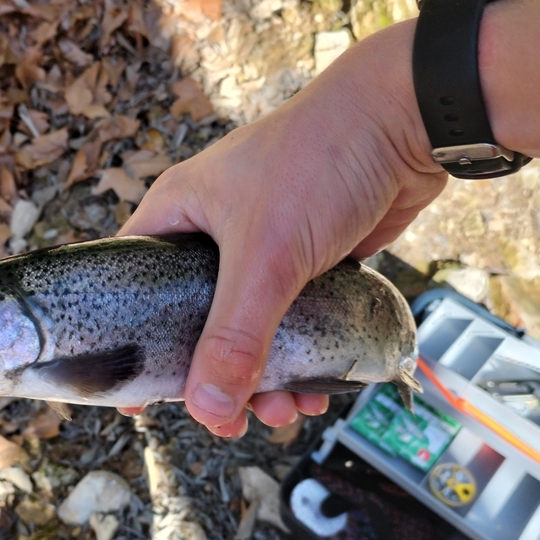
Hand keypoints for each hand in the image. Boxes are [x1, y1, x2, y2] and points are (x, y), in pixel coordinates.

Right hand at [119, 18, 445, 435]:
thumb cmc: (319, 161)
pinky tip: (319, 388)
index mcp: (180, 213)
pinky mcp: (312, 257)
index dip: (132, 346)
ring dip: (267, 376)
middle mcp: (216, 230)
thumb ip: (234, 335)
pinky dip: (303, 355)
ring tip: (288, 411)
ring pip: (252, 327)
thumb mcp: (265, 256)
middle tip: (232, 419)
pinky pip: (296, 319)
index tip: (140, 400)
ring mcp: (266, 244)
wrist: (407, 120)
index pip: (133, 287)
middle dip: (217, 376)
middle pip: (197, 321)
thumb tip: (207, 408)